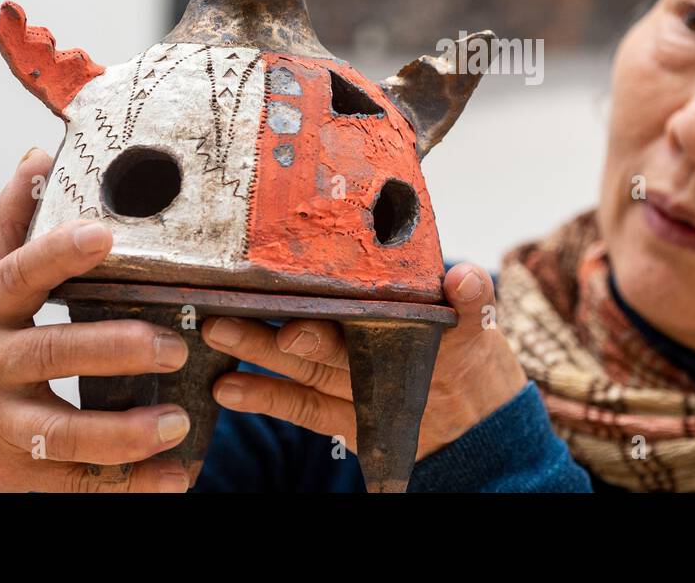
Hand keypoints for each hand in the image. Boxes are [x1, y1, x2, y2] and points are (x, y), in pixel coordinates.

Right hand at [0, 148, 194, 491]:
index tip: (104, 235)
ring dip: (124, 433)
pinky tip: (174, 475)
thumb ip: (16, 221)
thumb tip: (40, 154)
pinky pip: (76, 483)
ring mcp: (0, 427)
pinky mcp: (18, 475)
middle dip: (114, 351)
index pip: (20, 275)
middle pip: (51, 356)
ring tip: (177, 421)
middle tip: (173, 345)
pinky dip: (129, 486)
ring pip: (62, 432)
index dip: (58, 254)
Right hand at [200, 263, 527, 460]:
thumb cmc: (472, 355)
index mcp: (381, 307)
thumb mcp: (478, 323)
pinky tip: (227, 389)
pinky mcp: (341, 416)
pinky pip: (300, 406)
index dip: (309, 292)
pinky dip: (265, 398)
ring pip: (294, 362)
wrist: (480, 417)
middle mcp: (355, 337)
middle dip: (266, 322)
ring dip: (254, 350)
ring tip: (214, 335)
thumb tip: (464, 276)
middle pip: (306, 326)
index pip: (339, 293)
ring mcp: (344, 376)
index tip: (283, 292)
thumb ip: (472, 300)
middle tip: (227, 314)